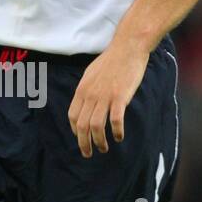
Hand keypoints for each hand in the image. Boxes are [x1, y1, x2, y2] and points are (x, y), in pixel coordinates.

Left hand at [67, 38, 149, 156]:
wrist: (127, 48)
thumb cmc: (111, 61)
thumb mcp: (91, 74)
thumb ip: (87, 89)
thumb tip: (84, 102)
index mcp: (82, 90)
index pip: (73, 116)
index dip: (76, 131)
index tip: (82, 138)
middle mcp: (90, 95)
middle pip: (82, 126)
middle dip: (84, 144)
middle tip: (88, 154)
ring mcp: (105, 96)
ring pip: (96, 126)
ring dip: (99, 141)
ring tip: (104, 148)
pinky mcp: (120, 97)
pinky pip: (115, 120)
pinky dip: (116, 132)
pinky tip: (119, 137)